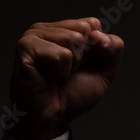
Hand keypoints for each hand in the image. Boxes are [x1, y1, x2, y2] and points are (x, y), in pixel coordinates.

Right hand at [9, 17, 123, 139]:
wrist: (53, 116)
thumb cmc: (73, 95)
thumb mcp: (105, 72)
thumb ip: (113, 49)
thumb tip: (100, 35)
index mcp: (66, 30)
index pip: (93, 23)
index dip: (96, 48)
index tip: (82, 65)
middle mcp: (49, 29)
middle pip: (84, 28)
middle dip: (83, 57)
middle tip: (67, 71)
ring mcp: (34, 35)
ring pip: (72, 39)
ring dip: (71, 65)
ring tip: (56, 74)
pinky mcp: (26, 46)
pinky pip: (60, 55)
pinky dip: (60, 72)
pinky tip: (47, 77)